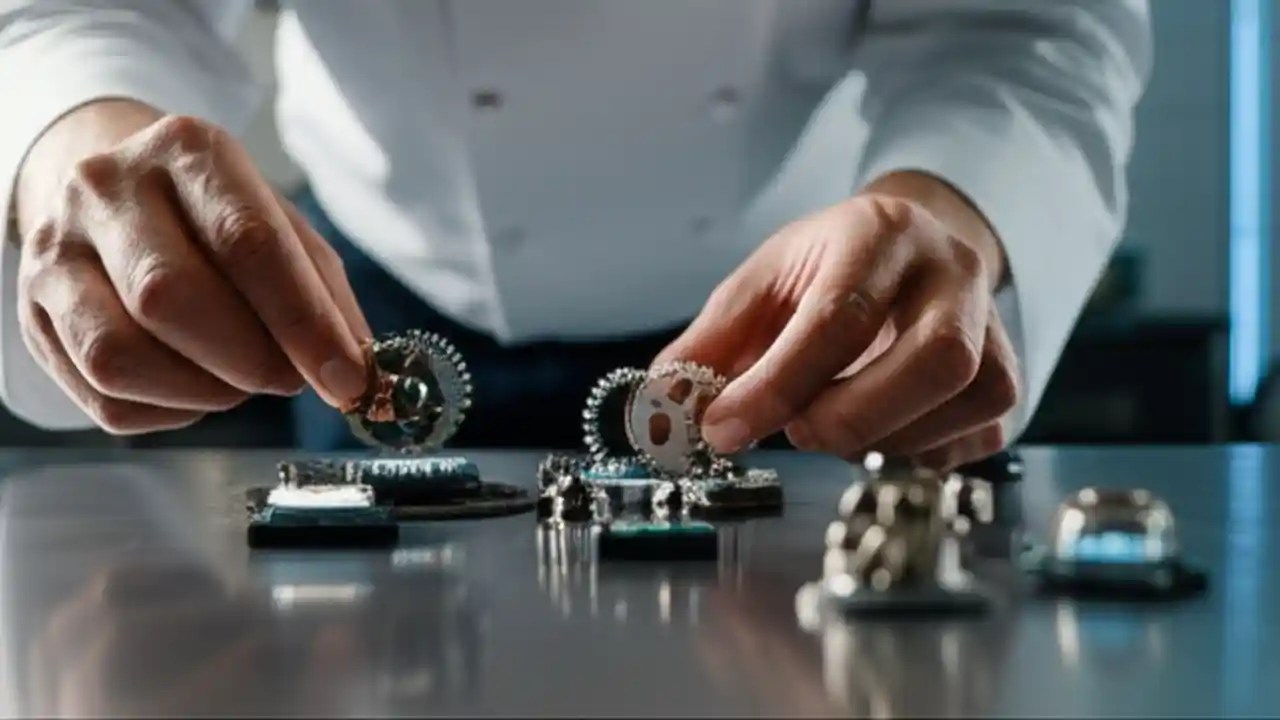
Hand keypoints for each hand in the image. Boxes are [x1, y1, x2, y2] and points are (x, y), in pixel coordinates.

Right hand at [14, 101, 370, 433]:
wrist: (115, 194)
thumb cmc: (216, 217)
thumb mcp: (283, 226)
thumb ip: (324, 295)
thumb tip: (356, 373)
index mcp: (186, 150)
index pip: (246, 242)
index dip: (303, 322)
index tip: (346, 377)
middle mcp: (107, 189)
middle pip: (170, 298)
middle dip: (250, 361)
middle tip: (289, 379)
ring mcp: (56, 251)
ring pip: (119, 357)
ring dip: (203, 393)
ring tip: (240, 382)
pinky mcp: (33, 315)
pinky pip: (103, 399)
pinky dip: (168, 411)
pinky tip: (194, 387)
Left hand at [655, 171, 1020, 470]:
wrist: (913, 251)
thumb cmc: (827, 271)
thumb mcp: (761, 285)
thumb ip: (710, 345)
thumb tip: (664, 407)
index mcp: (879, 235)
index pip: (840, 317)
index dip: (778, 385)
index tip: (723, 430)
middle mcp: (952, 274)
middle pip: (935, 359)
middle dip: (851, 416)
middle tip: (796, 432)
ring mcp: (995, 328)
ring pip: (963, 403)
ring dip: (880, 439)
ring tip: (831, 423)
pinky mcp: (1007, 382)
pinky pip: (973, 439)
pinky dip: (914, 454)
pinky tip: (878, 431)